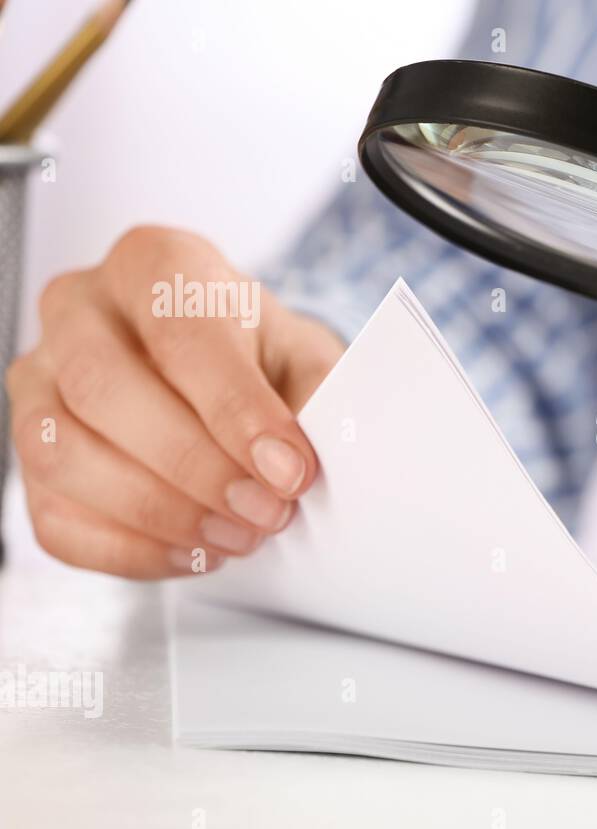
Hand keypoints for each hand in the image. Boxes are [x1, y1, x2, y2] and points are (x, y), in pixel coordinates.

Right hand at [5, 226, 344, 577]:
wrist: (229, 368)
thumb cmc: (261, 355)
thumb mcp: (307, 354)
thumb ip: (321, 393)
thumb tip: (321, 451)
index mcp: (155, 264)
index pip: (182, 335)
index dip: (237, 412)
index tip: (290, 471)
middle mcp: (80, 310)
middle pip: (103, 390)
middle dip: (195, 468)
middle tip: (267, 513)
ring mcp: (39, 380)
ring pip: (62, 454)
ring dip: (158, 514)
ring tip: (237, 536)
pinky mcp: (31, 452)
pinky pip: (55, 518)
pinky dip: (128, 551)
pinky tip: (194, 552)